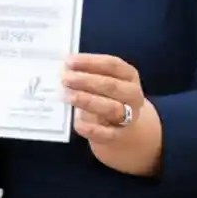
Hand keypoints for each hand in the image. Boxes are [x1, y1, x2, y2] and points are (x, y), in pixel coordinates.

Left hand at [63, 53, 161, 176]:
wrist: (123, 129)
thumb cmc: (107, 97)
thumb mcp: (102, 82)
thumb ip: (87, 74)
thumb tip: (64, 69)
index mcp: (129, 76)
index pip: (112, 64)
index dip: (90, 62)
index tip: (69, 61)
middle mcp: (133, 95)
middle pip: (112, 86)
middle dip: (87, 81)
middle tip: (65, 79)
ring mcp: (129, 116)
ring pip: (111, 108)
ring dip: (88, 101)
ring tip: (68, 96)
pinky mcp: (119, 136)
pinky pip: (107, 134)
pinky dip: (91, 129)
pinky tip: (76, 123)